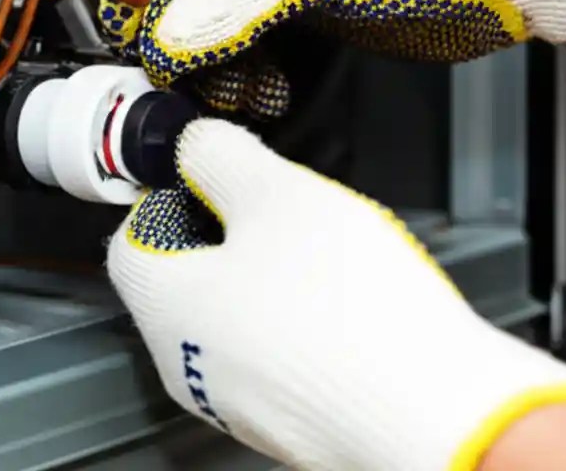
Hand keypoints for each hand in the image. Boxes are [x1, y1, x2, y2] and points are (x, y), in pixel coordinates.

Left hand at [107, 119, 565, 469]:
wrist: (433, 412)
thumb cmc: (353, 313)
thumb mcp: (278, 192)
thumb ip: (221, 156)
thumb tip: (195, 143)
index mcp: (164, 305)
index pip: (131, 238)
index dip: (169, 195)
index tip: (211, 176)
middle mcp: (185, 363)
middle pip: (183, 279)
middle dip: (229, 235)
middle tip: (282, 213)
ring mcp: (234, 401)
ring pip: (233, 317)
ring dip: (268, 279)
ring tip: (325, 262)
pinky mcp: (285, 422)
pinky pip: (275, 356)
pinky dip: (300, 325)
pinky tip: (348, 310)